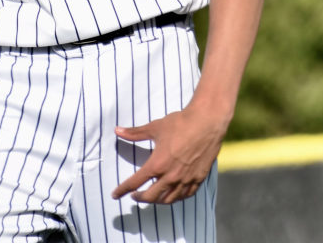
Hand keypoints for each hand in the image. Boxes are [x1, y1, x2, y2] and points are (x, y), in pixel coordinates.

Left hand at [111, 105, 228, 203]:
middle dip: (140, 198)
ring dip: (157, 200)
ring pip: (168, 199)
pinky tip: (172, 194)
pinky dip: (176, 198)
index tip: (115, 194)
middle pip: (151, 196)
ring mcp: (185, 179)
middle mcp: (170, 176)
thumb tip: (117, 130)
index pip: (135, 182)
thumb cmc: (180, 123)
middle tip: (134, 195)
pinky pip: (185, 195)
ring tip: (152, 197)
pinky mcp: (198, 178)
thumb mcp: (155, 128)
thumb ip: (135, 133)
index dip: (122, 189)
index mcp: (157, 164)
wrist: (207, 122)